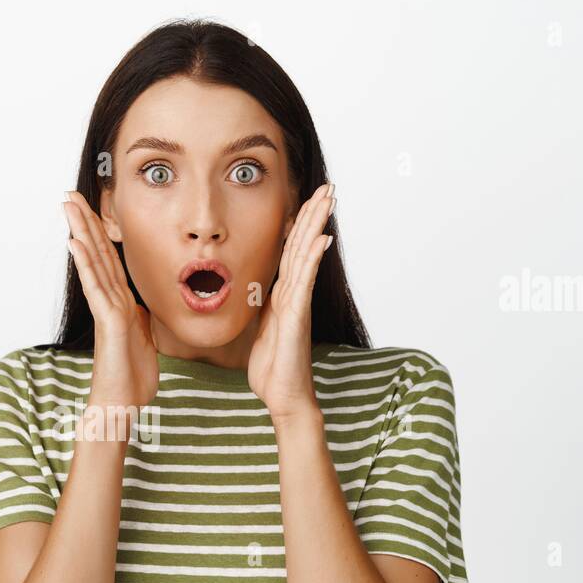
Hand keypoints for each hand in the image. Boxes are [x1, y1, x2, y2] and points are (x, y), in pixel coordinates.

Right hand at [63, 191, 158, 412]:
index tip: (92, 208)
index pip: (110, 260)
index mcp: (121, 303)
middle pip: (97, 254)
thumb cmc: (131, 377)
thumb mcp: (144, 338)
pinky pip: (96, 287)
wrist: (121, 404)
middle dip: (84, 223)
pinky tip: (76, 242)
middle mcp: (110, 301)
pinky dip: (86, 263)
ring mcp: (107, 310)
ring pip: (93, 263)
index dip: (101, 234)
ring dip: (81, 232)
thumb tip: (141, 305)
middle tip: (70, 195)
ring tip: (68, 206)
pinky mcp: (108, 322)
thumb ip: (141, 317)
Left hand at [247, 182, 335, 421]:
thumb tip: (256, 291)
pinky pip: (305, 283)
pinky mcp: (298, 317)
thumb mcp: (260, 329)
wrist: (284, 396)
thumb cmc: (273, 368)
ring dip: (316, 225)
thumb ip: (262, 307)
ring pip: (307, 256)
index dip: (298, 225)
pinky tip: (321, 239)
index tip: (304, 198)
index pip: (291, 251)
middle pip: (304, 246)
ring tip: (327, 199)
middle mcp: (293, 295)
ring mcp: (298, 304)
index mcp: (282, 295)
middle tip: (327, 186)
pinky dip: (313, 260)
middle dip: (314, 215)